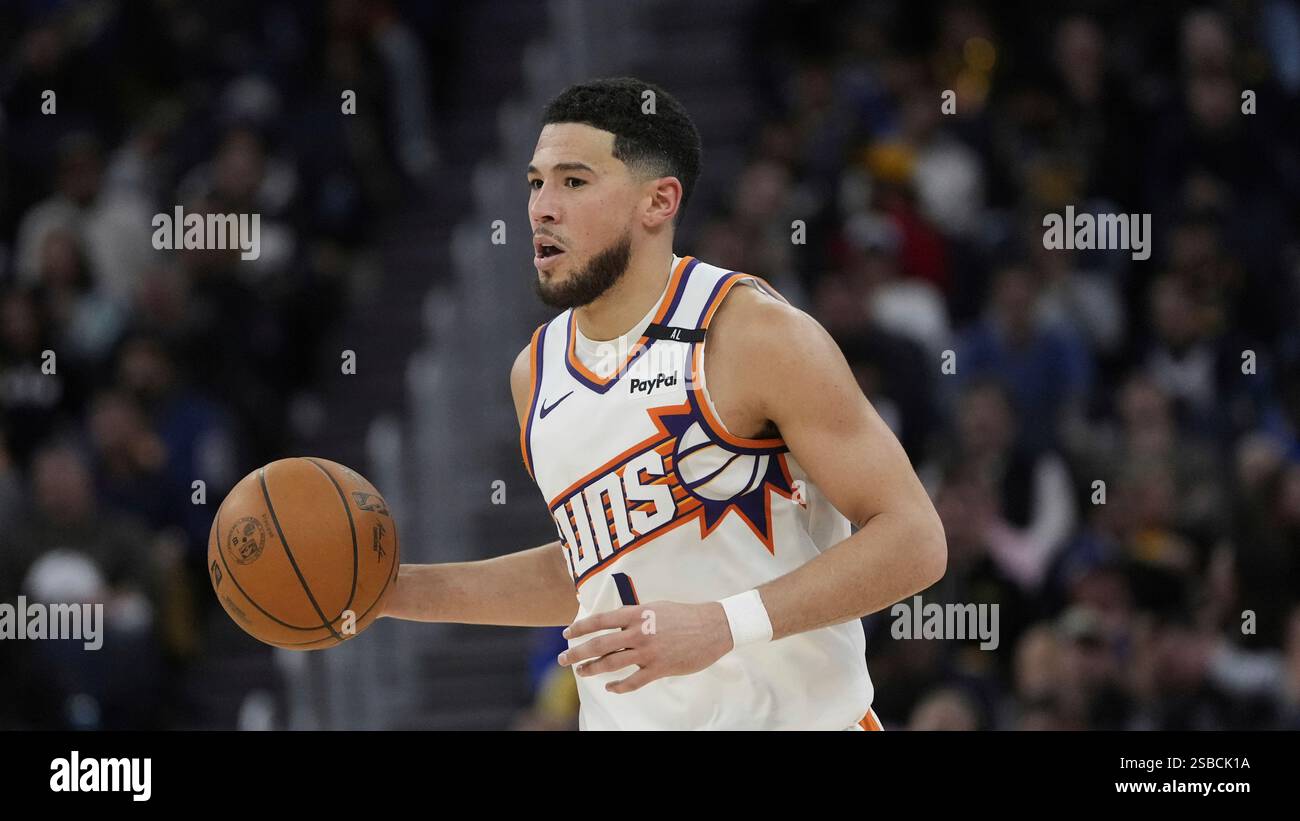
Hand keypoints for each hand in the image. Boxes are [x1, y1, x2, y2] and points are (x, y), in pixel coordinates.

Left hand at [558, 600, 733, 693]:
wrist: (712, 627)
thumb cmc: (684, 615)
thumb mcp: (655, 607)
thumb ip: (634, 615)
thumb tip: (613, 622)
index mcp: (636, 614)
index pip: (600, 621)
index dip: (580, 627)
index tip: (566, 634)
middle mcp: (638, 632)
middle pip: (599, 644)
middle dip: (577, 652)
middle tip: (562, 659)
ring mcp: (648, 652)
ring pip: (611, 664)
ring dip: (592, 669)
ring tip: (581, 672)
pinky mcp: (659, 668)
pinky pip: (632, 682)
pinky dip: (618, 686)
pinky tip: (610, 687)